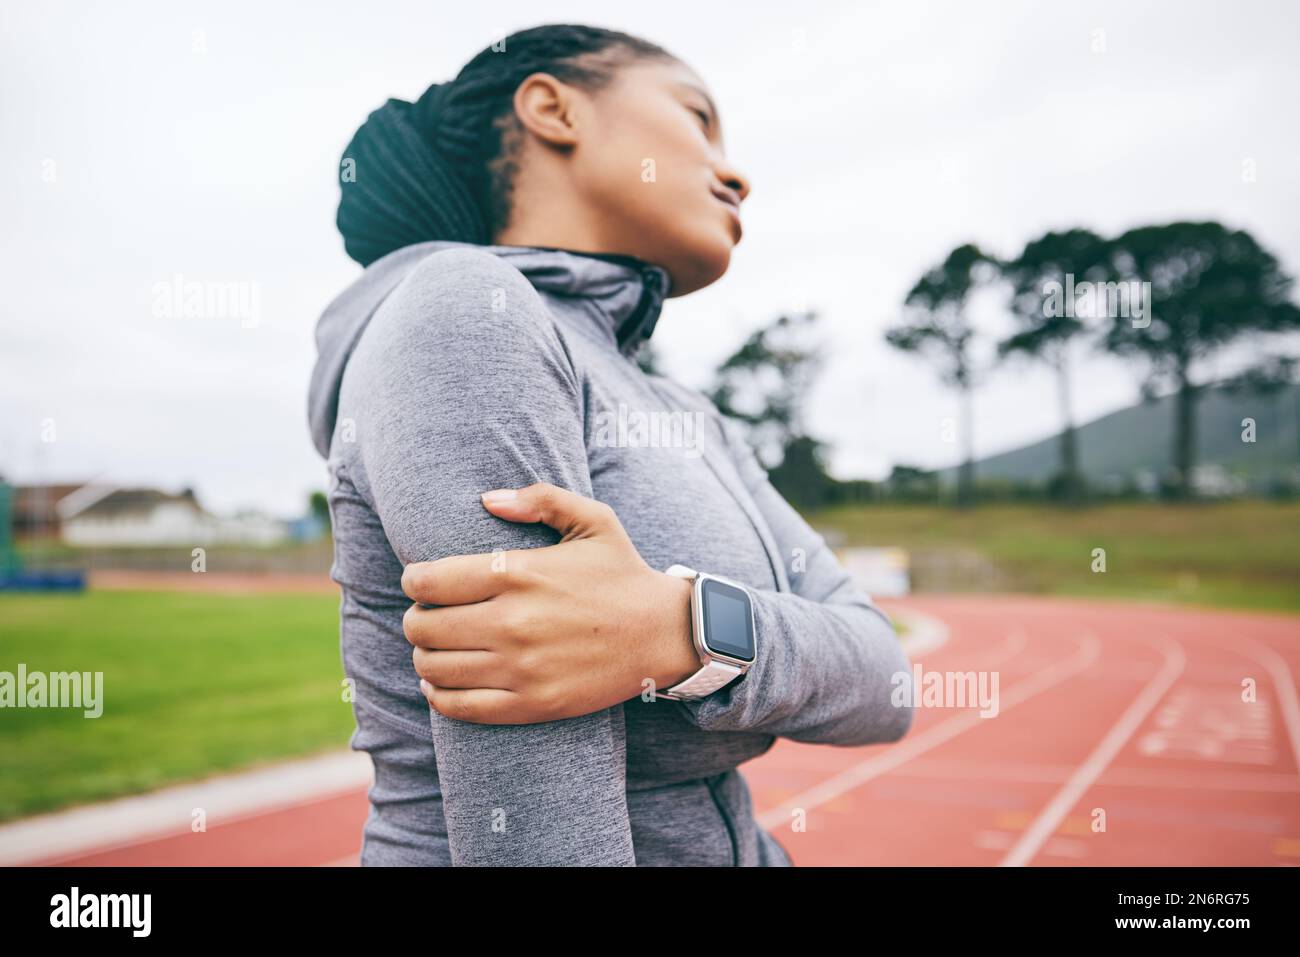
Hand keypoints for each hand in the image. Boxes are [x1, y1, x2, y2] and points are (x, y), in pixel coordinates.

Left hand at [401, 482, 700, 724]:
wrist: (663, 634)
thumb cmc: (622, 574)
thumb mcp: (593, 519)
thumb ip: (540, 498)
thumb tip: (487, 499)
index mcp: (520, 574)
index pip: (430, 581)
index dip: (413, 581)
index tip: (420, 582)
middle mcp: (513, 622)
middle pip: (424, 627)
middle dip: (416, 619)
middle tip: (427, 615)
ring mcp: (521, 667)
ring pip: (435, 667)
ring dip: (424, 656)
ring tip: (435, 647)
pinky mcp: (532, 703)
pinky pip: (460, 707)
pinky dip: (438, 696)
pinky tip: (440, 684)